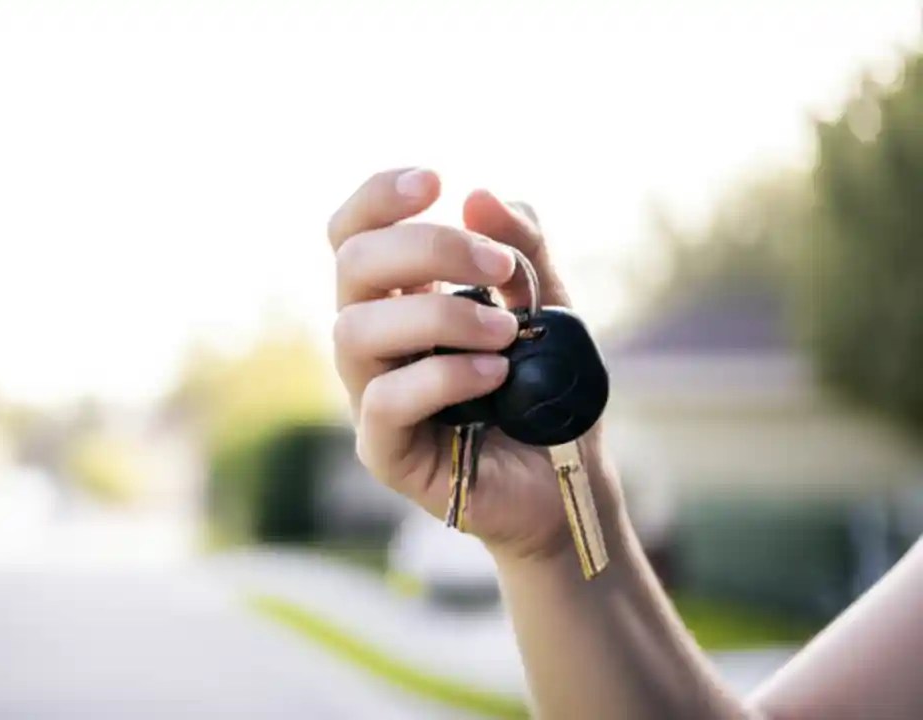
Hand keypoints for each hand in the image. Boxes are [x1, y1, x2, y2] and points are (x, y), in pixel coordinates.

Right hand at [328, 167, 597, 559]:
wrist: (569, 480)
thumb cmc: (547, 391)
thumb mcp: (550, 304)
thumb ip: (522, 248)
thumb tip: (478, 195)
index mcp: (398, 298)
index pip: (353, 234)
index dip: (377, 197)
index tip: (436, 182)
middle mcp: (373, 340)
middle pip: (352, 266)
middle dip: (428, 247)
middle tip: (500, 266)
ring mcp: (370, 395)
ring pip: (353, 330)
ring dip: (439, 316)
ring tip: (506, 332)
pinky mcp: (383, 450)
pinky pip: (383, 400)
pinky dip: (444, 376)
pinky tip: (496, 376)